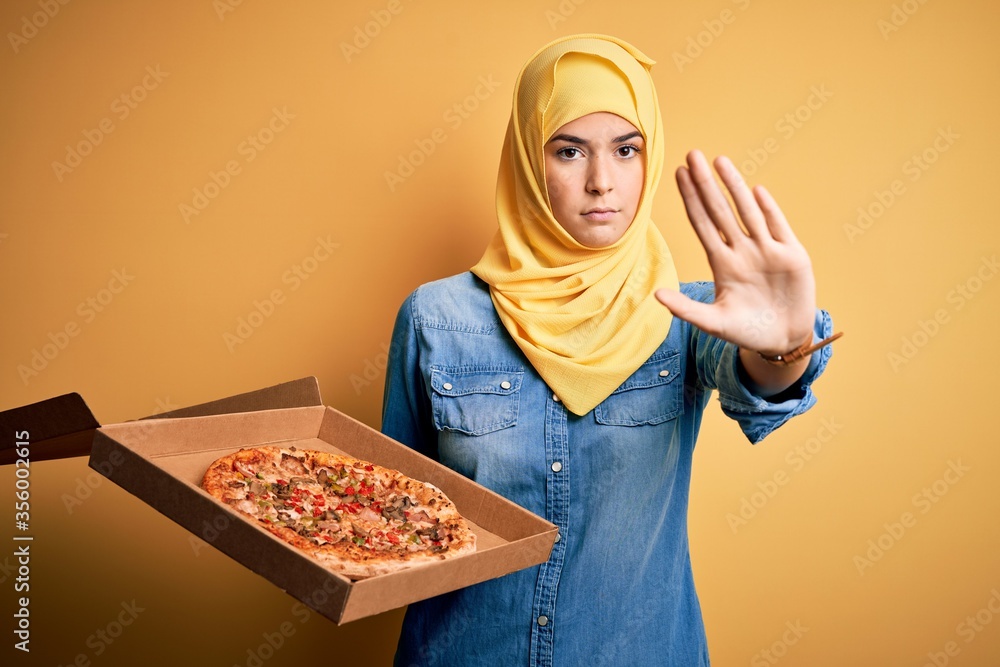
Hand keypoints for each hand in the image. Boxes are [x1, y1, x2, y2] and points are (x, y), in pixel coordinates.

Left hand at [655, 150, 815, 355]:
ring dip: (734, 186)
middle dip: (706, 183)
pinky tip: (756, 190)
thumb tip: (656, 295)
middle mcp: (742, 251)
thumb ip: (686, 309)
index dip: (691, 199)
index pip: (702, 224)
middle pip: (720, 210)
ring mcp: (767, 251)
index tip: (678, 174)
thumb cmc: (745, 330)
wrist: (782, 340)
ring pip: (748, 212)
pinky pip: (778, 227)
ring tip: (720, 161)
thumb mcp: (713, 322)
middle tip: (693, 154)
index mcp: (722, 263)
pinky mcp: (792, 256)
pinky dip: (768, 210)